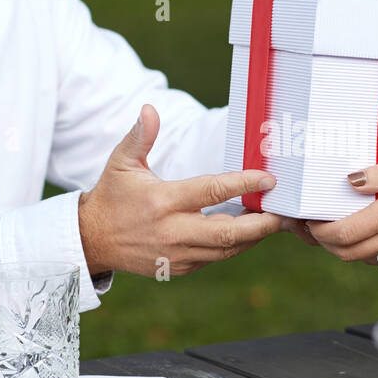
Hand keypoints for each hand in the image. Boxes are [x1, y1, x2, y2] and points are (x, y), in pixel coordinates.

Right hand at [79, 104, 285, 276]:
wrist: (93, 240)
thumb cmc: (113, 196)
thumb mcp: (121, 163)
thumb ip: (140, 136)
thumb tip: (150, 108)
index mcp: (162, 201)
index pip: (211, 192)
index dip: (243, 184)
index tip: (268, 178)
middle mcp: (172, 231)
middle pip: (227, 232)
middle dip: (261, 223)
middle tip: (284, 211)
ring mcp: (177, 254)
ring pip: (226, 249)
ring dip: (253, 236)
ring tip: (273, 220)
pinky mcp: (180, 268)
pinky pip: (216, 258)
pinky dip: (234, 246)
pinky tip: (249, 232)